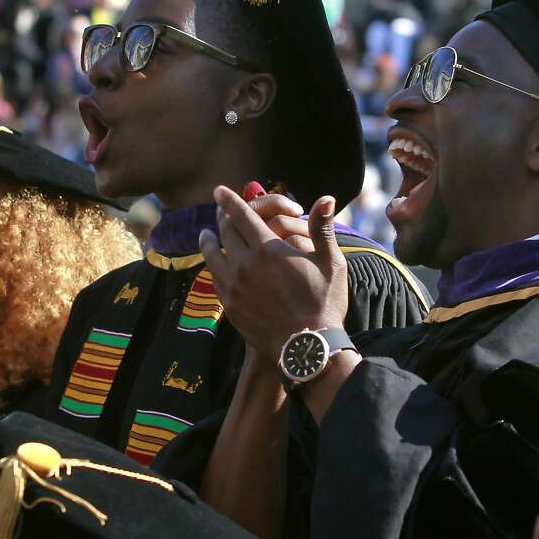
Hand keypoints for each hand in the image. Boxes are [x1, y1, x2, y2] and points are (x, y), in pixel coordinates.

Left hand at [201, 186, 348, 363]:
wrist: (307, 347)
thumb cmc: (324, 303)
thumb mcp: (331, 263)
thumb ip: (323, 228)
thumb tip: (326, 198)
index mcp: (268, 248)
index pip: (242, 215)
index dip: (229, 200)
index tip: (219, 190)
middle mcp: (245, 264)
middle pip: (226, 231)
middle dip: (222, 216)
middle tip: (219, 210)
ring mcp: (234, 286)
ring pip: (213, 255)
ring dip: (209, 240)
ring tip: (207, 234)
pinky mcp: (229, 305)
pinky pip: (215, 278)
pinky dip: (213, 265)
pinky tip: (216, 264)